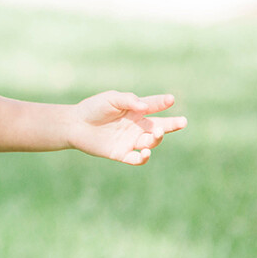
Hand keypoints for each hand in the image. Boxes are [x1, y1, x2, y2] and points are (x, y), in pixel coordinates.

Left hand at [69, 91, 186, 165]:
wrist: (74, 124)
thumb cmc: (93, 108)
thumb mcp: (110, 98)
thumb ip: (128, 101)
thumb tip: (144, 107)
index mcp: (135, 110)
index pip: (154, 106)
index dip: (163, 102)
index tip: (170, 100)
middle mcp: (136, 126)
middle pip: (160, 127)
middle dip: (173, 125)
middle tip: (182, 122)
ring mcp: (130, 140)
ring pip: (150, 143)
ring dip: (156, 139)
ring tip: (155, 133)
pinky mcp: (121, 153)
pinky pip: (136, 159)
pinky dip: (143, 158)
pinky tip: (145, 153)